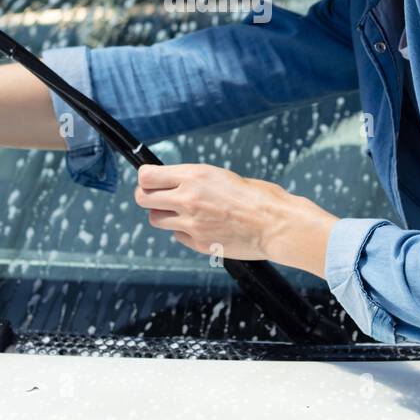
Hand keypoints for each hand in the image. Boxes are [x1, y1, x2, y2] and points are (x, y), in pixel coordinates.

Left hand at [134, 163, 337, 272]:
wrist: (276, 225)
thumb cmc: (257, 197)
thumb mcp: (222, 176)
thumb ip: (194, 180)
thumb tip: (174, 182)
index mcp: (195, 176)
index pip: (147, 177)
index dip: (146, 179)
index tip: (151, 180)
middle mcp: (187, 199)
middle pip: (143, 199)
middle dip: (148, 197)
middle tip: (159, 198)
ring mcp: (191, 224)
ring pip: (156, 220)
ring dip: (164, 216)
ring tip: (184, 213)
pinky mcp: (198, 243)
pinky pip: (178, 236)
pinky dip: (184, 232)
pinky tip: (203, 227)